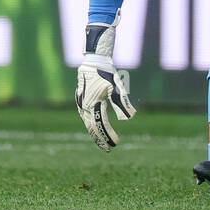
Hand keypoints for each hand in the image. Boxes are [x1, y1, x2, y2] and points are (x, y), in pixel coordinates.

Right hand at [75, 12, 135, 150]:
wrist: (93, 60)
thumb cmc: (107, 73)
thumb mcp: (117, 87)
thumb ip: (122, 103)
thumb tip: (129, 119)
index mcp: (94, 103)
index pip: (101, 125)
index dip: (108, 136)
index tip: (116, 143)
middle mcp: (84, 106)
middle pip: (92, 127)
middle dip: (101, 139)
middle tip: (109, 149)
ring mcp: (80, 103)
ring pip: (87, 123)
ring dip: (95, 134)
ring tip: (102, 142)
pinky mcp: (80, 101)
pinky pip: (85, 117)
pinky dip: (90, 125)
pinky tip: (95, 128)